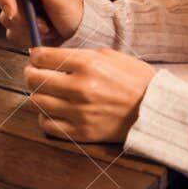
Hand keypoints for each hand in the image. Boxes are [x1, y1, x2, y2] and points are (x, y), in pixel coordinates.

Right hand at [0, 0, 85, 45]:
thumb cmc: (78, 13)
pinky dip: (25, 34)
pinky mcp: (23, 21)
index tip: (13, 7)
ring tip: (45, 26)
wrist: (83, 36)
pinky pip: (12, 30)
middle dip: (18, 13)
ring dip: (25, 25)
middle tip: (33, 21)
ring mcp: (25, 4)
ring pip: (6, 15)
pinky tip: (40, 32)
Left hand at [24, 47, 155, 142]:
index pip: (42, 57)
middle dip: (31, 74)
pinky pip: (48, 125)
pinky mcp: (82, 133)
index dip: (35, 55)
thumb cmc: (134, 79)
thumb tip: (50, 56)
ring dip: (37, 95)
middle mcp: (80, 88)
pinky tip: (53, 111)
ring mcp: (80, 113)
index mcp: (88, 64)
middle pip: (34, 79)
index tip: (36, 57)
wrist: (156, 108)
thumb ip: (77, 55)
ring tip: (46, 92)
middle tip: (36, 73)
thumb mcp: (108, 55)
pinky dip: (45, 117)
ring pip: (37, 102)